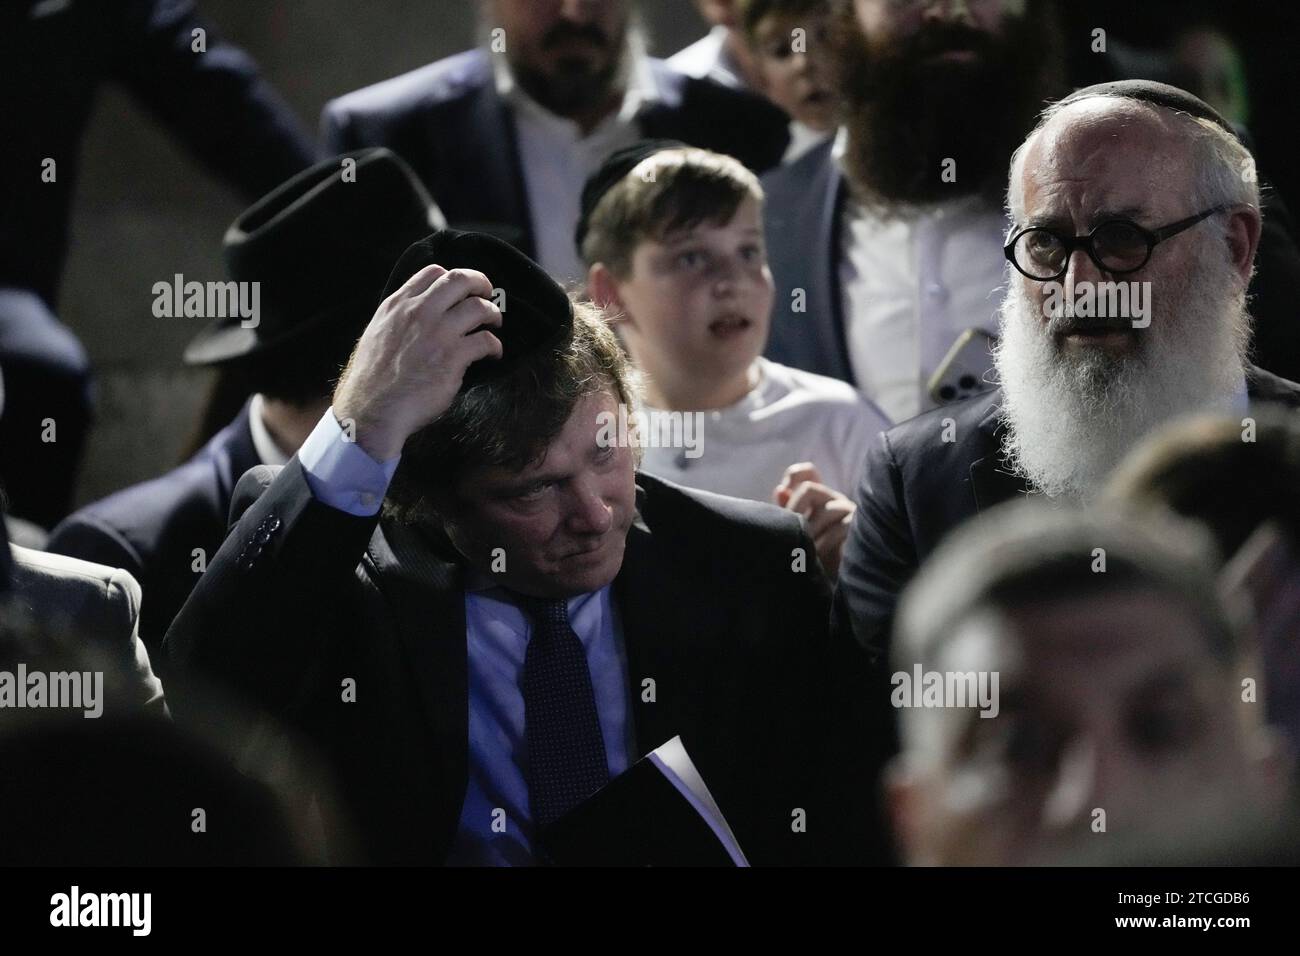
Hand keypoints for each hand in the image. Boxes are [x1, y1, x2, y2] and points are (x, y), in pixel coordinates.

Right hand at [333, 265, 502, 460]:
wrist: (373, 409)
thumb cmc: (372, 379)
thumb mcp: (376, 334)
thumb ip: (398, 319)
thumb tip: (415, 315)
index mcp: (398, 305)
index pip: (432, 272)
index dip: (453, 277)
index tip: (462, 288)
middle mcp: (419, 312)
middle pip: (460, 280)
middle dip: (481, 282)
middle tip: (488, 293)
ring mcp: (438, 333)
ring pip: (479, 307)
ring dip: (492, 313)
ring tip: (494, 323)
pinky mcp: (454, 356)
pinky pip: (486, 340)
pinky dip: (495, 346)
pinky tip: (494, 353)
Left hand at [774, 462, 855, 577]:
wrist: (841, 580)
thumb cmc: (818, 557)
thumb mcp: (800, 533)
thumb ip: (789, 512)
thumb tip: (780, 490)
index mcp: (818, 499)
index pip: (808, 473)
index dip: (793, 476)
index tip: (782, 491)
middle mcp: (833, 500)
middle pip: (808, 488)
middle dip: (793, 511)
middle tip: (789, 533)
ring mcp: (848, 512)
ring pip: (823, 510)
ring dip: (809, 532)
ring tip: (803, 550)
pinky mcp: (859, 528)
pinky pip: (837, 530)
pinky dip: (823, 545)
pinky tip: (817, 557)